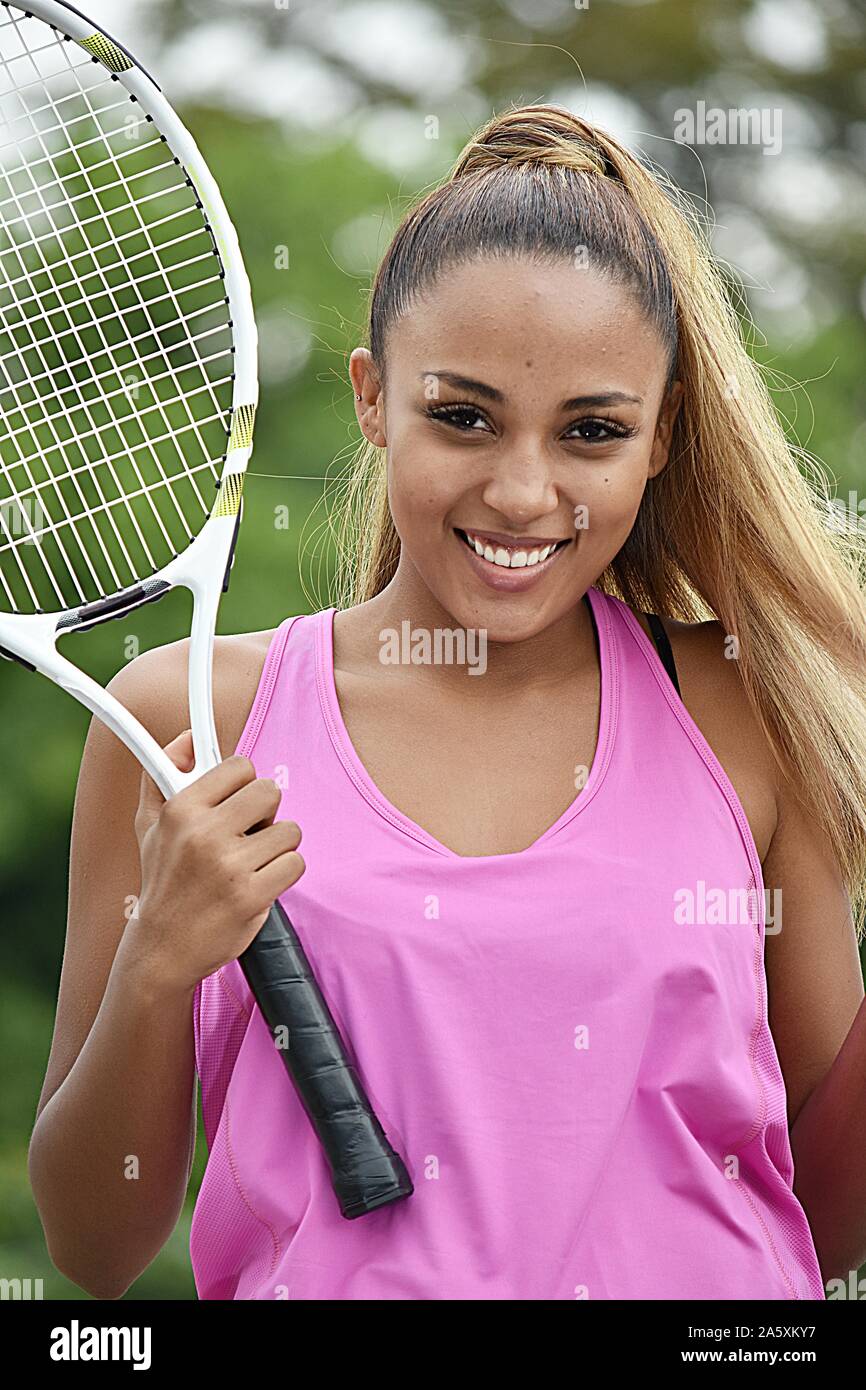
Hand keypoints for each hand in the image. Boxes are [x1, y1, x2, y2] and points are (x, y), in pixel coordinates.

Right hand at [126, 731, 304, 990]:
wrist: (162, 950)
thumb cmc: (162, 882)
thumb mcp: (149, 825)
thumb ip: (163, 774)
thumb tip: (188, 737)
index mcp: (180, 809)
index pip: (239, 766)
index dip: (244, 783)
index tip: (237, 800)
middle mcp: (204, 833)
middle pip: (270, 792)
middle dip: (266, 813)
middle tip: (250, 833)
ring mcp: (229, 865)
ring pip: (288, 830)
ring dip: (277, 847)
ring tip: (252, 863)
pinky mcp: (252, 895)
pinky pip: (295, 863)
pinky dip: (284, 874)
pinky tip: (261, 883)